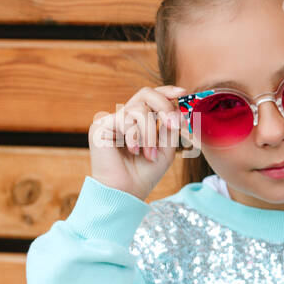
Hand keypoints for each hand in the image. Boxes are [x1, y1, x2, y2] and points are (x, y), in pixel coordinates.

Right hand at [88, 85, 186, 200]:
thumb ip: (170, 128)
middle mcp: (124, 117)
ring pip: (139, 110)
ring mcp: (111, 120)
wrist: (126, 191)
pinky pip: (125, 120)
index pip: (150, 97)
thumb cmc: (145, 173)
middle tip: (172, 124)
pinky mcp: (100, 126)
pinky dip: (136, 137)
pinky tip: (134, 151)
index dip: (166, 92)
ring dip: (150, 134)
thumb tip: (177, 108)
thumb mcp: (166, 148)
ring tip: (150, 154)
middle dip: (164, 107)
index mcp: (139, 121)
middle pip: (145, 94)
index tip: (183, 92)